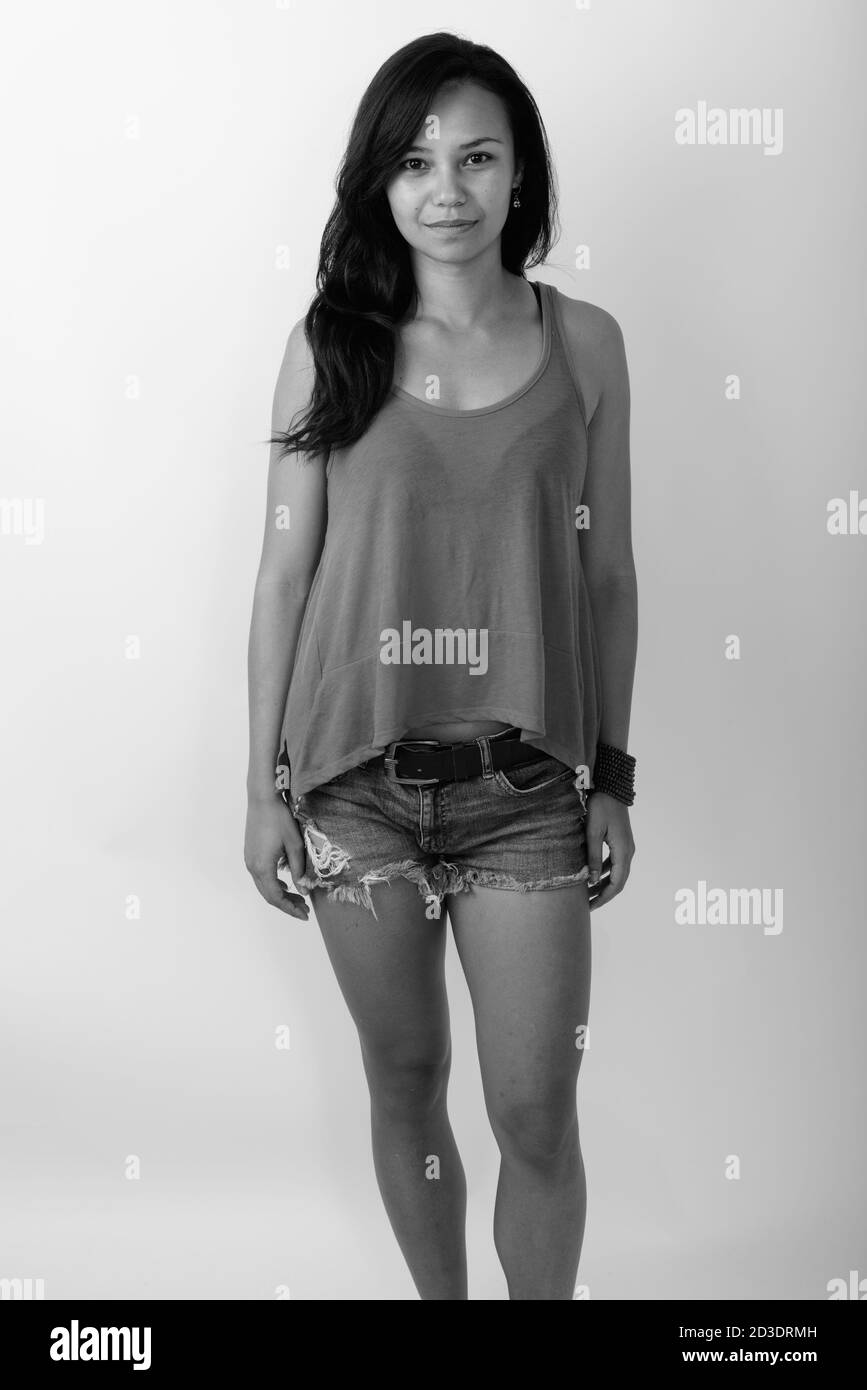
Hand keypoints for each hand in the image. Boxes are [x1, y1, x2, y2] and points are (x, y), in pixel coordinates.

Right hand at [245, 796, 309, 919]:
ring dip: (280, 894)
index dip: (291, 908)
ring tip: (298, 898)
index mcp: (263, 867)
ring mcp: (249, 860)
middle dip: (287, 904)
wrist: (262, 798)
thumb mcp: (295, 845)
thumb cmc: (279, 819)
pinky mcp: (250, 853)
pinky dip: (273, 884)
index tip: (305, 915)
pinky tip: (285, 884)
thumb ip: (299, 870)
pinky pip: (260, 876)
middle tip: (304, 910)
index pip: (277, 897)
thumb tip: (304, 891)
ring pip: (264, 886)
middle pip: (269, 895)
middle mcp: (252, 867)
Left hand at [584, 792, 634, 910]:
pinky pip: (614, 863)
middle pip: (618, 881)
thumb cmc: (600, 807)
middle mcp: (628, 851)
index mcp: (623, 851)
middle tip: (587, 904)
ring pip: (616, 873)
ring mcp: (626, 847)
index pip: (616, 883)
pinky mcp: (620, 841)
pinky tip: (591, 874)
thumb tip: (591, 881)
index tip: (591, 906)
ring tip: (587, 892)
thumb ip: (592, 857)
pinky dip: (604, 872)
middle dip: (603, 894)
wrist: (611, 788)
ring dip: (603, 883)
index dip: (604, 897)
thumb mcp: (592, 832)